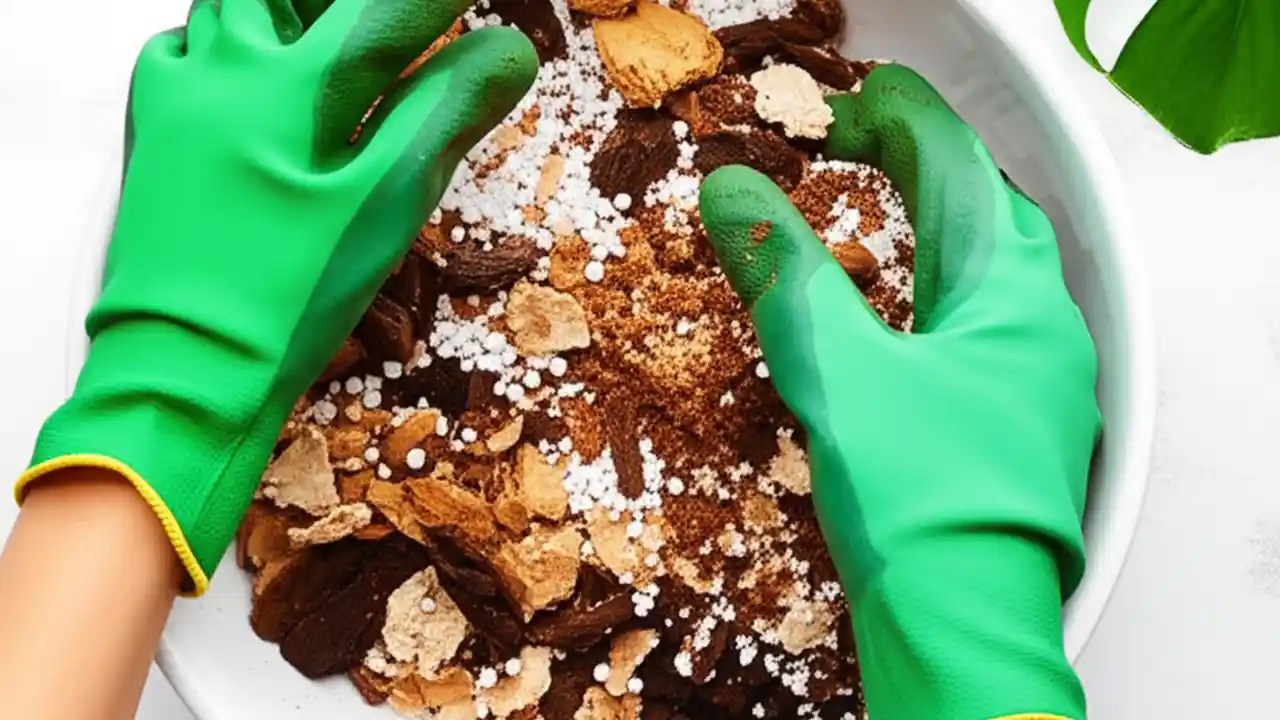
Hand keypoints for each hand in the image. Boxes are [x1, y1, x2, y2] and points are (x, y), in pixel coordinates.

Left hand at [18, 0, 536, 594]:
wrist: (181, 367)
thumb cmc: (290, 296)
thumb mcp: (386, 209)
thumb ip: (444, 115)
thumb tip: (508, 49)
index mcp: (299, 86)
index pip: (388, 6)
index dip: (439, 2)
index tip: (484, 9)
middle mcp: (231, 69)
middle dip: (352, 3)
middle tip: (388, 25)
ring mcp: (183, 95)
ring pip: (234, 6)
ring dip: (291, 9)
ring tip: (331, 36)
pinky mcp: (155, 129)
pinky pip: (185, 48)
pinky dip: (227, 40)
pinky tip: (254, 74)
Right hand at [698, 65, 1099, 719]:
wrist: (965, 634)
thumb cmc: (920, 507)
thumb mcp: (836, 373)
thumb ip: (785, 273)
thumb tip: (735, 191)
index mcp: (1011, 298)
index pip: (957, 171)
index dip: (898, 123)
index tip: (846, 105)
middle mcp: (1041, 333)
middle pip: (989, 215)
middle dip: (925, 170)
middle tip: (861, 149)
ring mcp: (1038, 388)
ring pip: (990, 279)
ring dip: (934, 235)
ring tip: (878, 221)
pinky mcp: (1016, 434)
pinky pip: (981, 334)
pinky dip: (936, 302)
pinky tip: (900, 329)